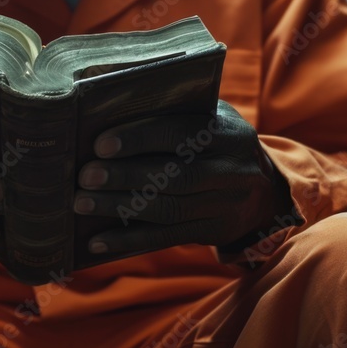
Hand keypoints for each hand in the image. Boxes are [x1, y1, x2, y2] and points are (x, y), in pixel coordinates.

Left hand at [74, 100, 293, 254]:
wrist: (263, 190)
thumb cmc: (216, 142)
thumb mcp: (211, 118)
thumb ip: (175, 111)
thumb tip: (111, 106)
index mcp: (229, 133)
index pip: (181, 133)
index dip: (140, 138)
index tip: (101, 144)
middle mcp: (233, 170)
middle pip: (174, 176)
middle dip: (125, 175)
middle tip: (85, 176)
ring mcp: (225, 205)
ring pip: (167, 209)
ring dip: (120, 207)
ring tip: (82, 203)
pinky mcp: (212, 232)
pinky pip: (167, 238)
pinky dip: (129, 241)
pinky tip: (97, 241)